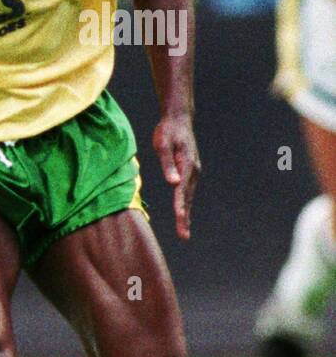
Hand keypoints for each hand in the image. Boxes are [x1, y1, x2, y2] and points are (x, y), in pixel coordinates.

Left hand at [152, 114, 199, 239]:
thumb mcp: (163, 145)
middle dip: (185, 217)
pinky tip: (183, 213)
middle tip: (184, 235)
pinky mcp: (190, 171)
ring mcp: (193, 171)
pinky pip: (187, 191)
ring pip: (189, 196)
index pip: (182, 190)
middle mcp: (193, 170)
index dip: (180, 206)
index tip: (180, 219)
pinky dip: (186, 204)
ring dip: (186, 213)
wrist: (178, 120)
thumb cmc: (167, 132)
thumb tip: (173, 183)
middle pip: (188, 197)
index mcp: (187, 165)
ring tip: (184, 231)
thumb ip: (167, 164)